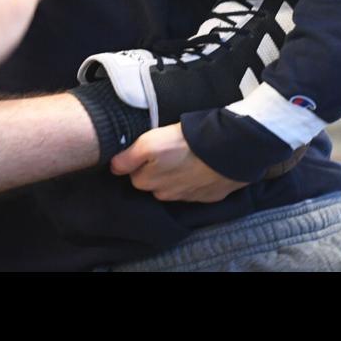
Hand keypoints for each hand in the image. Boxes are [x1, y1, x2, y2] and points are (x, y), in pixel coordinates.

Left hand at [110, 124, 247, 202]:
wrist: (227, 150)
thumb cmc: (184, 144)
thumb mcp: (149, 143)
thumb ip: (127, 158)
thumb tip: (114, 168)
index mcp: (148, 182)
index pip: (134, 175)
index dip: (140, 161)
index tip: (150, 149)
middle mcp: (165, 195)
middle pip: (155, 183)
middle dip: (159, 170)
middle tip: (170, 151)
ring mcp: (188, 197)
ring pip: (175, 187)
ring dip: (178, 175)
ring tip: (187, 156)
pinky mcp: (208, 196)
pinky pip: (197, 189)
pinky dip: (197, 179)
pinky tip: (202, 165)